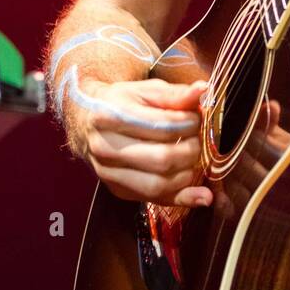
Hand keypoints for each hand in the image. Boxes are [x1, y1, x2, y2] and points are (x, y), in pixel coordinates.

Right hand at [78, 77, 213, 209]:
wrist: (87, 121)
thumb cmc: (122, 102)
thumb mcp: (146, 90)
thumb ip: (175, 94)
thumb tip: (203, 90)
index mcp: (110, 115)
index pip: (162, 126)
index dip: (188, 123)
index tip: (197, 117)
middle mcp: (105, 147)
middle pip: (161, 159)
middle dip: (190, 149)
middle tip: (197, 138)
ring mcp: (108, 172)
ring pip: (158, 185)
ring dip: (187, 173)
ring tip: (192, 156)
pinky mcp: (117, 190)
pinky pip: (154, 199)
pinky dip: (181, 198)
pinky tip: (201, 195)